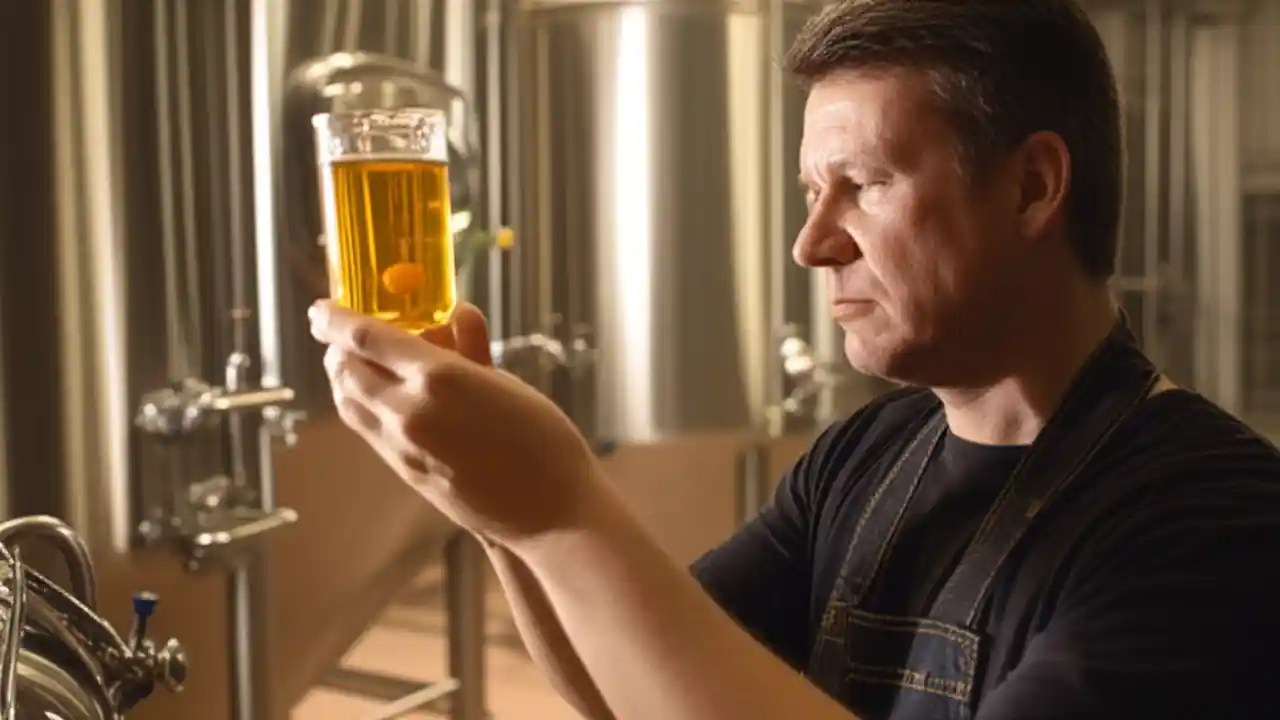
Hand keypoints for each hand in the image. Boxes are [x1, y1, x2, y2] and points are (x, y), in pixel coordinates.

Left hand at [309, 300, 602, 543]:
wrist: (547, 511)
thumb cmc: (541, 442)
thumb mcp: (508, 384)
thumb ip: (471, 348)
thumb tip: (458, 313)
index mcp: (438, 378)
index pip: (364, 338)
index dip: (335, 318)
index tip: (321, 307)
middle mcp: (409, 412)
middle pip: (345, 370)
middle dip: (336, 347)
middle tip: (343, 333)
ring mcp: (403, 447)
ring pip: (348, 403)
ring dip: (344, 378)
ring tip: (356, 363)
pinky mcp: (405, 472)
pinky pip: (367, 430)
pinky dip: (361, 406)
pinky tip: (382, 399)